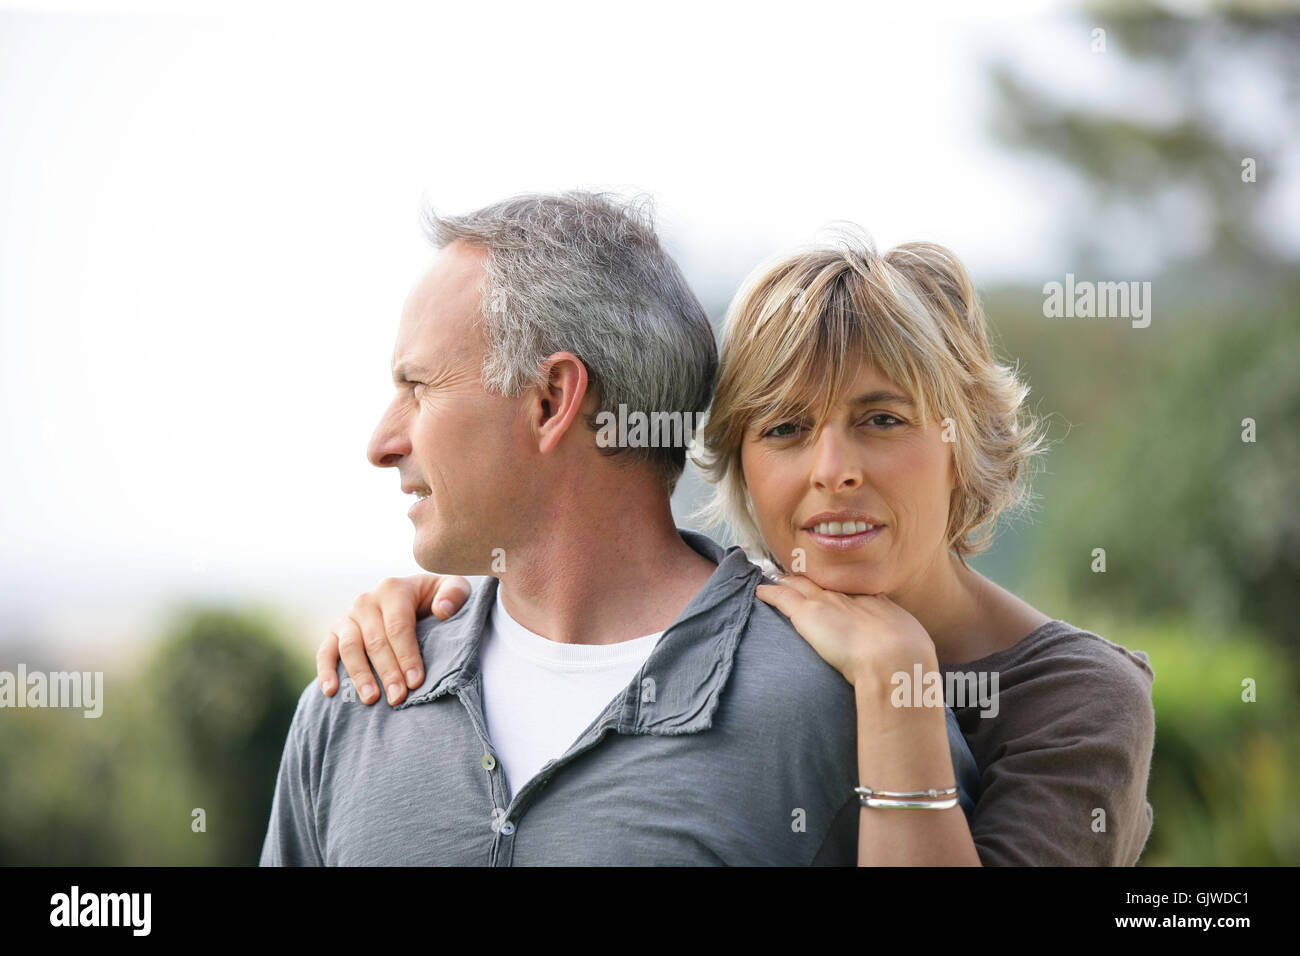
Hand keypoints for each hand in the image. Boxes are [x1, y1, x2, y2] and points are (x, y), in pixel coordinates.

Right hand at [317, 574, 472, 705]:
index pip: (398, 626)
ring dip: (360, 675)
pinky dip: (326, 671)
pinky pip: (325, 651)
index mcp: (394, 589)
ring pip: (350, 647)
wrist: (413, 598)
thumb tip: (442, 610)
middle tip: (398, 698)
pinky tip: (331, 691)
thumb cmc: (436, 598)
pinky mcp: (335, 632)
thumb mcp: (453, 588)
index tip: (416, 681)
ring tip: (372, 699)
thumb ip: (454, 594)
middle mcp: (367, 600)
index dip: (407, 655)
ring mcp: (349, 616)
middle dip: (387, 672)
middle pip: (375, 641)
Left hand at [754, 574, 936, 688]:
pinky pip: (782, 598)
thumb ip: (903, 641)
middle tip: (797, 570)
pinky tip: (760, 590)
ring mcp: (826, 602)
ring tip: (775, 575)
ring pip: (799, 584)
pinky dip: (769, 592)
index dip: (837, 585)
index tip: (830, 584)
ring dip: (786, 579)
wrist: (893, 659)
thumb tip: (909, 651)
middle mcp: (848, 597)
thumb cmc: (907, 657)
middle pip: (823, 580)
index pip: (849, 588)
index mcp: (872, 602)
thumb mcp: (910, 641)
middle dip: (810, 575)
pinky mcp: (807, 614)